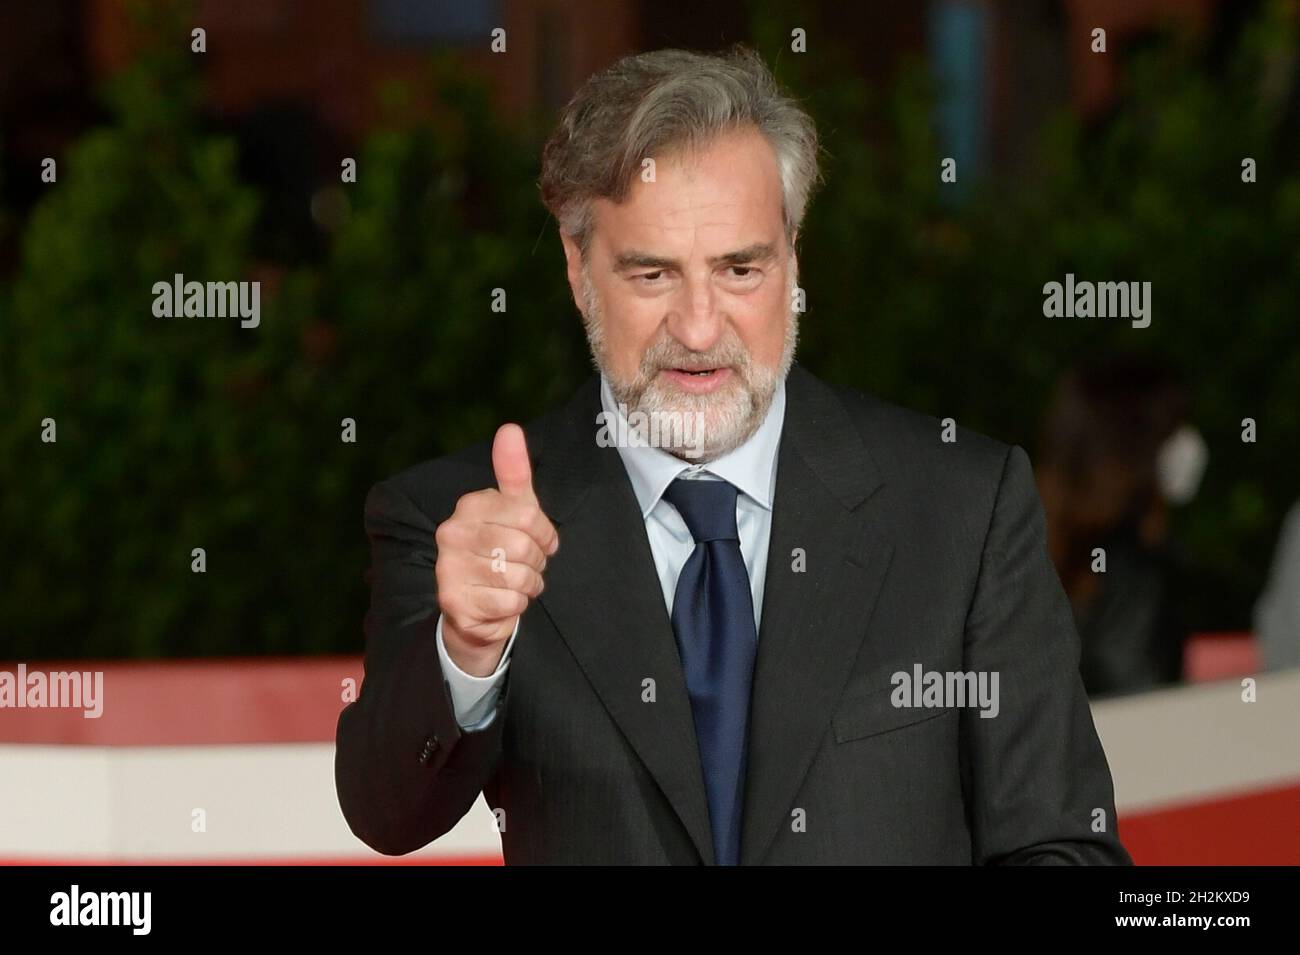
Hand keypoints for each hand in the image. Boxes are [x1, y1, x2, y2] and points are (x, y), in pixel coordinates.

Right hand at [435, 423, 558, 676]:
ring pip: (517, 575)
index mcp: (469, 506)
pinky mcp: (453, 600)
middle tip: (527, 566)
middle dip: (537, 562)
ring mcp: (448, 567)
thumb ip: (514, 471)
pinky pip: (508, 601)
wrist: (477, 607)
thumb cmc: (502, 551)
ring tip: (516, 583)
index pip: (528, 514)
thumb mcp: (515, 509)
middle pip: (523, 546)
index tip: (541, 541)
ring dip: (528, 585)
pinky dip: (516, 605)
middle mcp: (451, 533)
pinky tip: (503, 601)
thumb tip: (509, 429)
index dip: (544, 533)